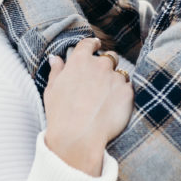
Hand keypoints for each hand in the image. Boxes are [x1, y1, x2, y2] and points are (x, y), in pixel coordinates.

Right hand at [44, 38, 133, 175]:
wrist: (79, 136)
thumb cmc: (61, 115)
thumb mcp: (52, 90)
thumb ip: (56, 71)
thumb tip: (55, 58)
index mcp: (80, 61)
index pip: (88, 44)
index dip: (92, 44)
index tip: (96, 44)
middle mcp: (100, 65)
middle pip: (109, 57)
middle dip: (106, 66)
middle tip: (100, 82)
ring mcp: (115, 77)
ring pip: (120, 74)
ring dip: (115, 82)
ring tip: (106, 99)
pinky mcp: (128, 92)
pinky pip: (127, 89)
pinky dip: (122, 95)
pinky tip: (113, 107)